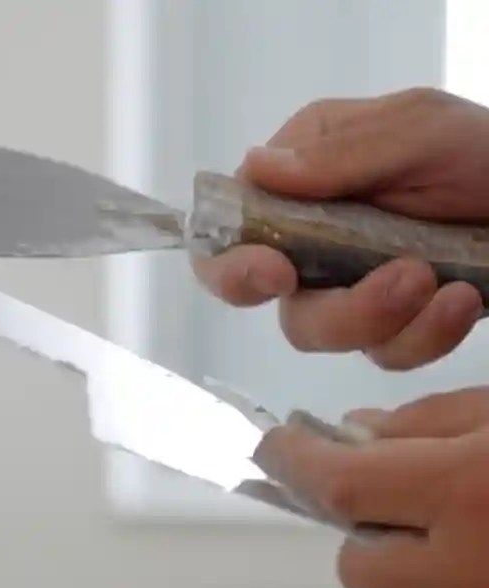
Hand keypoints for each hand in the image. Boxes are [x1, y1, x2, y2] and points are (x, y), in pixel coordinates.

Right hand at [191, 87, 488, 369]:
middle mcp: (312, 233)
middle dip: (333, 306)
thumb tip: (253, 168)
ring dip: (382, 319)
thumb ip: (341, 153)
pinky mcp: (395, 321)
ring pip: (322, 333)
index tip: (274, 275)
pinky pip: (384, 352)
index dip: (231, 264)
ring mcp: (351, 281)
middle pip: (272, 301)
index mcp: (303, 175)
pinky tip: (465, 300)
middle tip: (398, 281)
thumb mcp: (423, 130)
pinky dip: (425, 335)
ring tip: (444, 283)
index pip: (227, 229)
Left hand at [254, 387, 488, 587]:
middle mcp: (469, 572)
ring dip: (416, 570)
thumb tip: (353, 432)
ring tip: (478, 532)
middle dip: (362, 529)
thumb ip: (430, 422)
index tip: (271, 447)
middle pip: (358, 565)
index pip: (337, 484)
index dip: (294, 464)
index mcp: (469, 491)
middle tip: (409, 495)